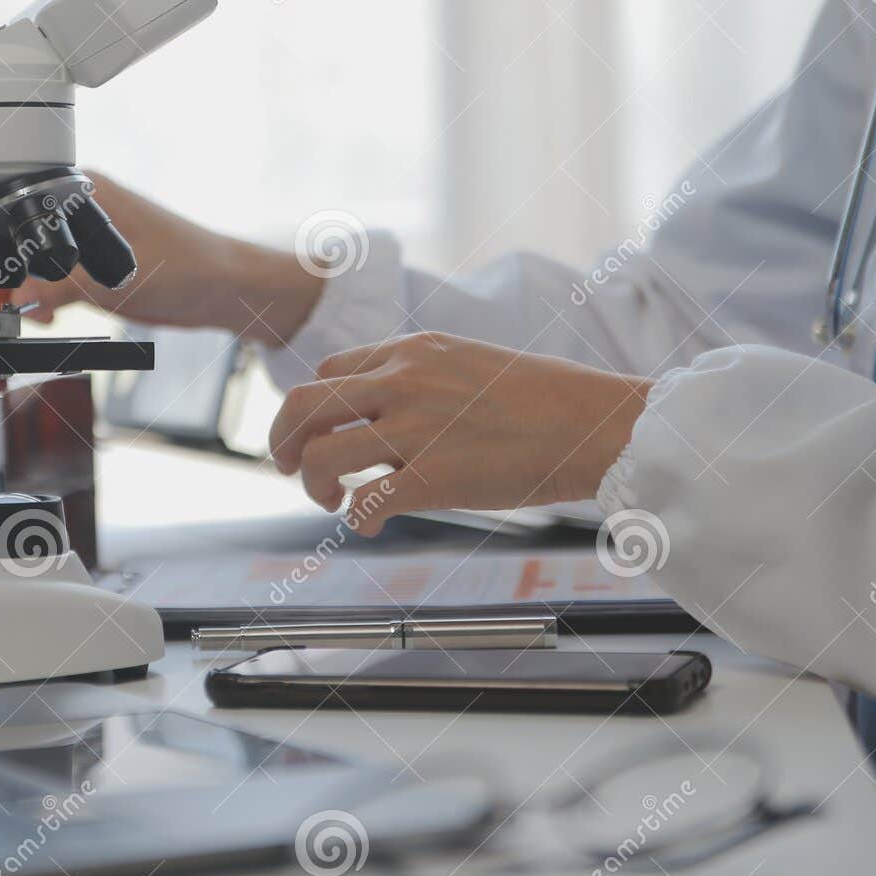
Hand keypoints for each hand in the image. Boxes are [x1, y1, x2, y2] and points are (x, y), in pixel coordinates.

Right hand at [0, 171, 323, 344]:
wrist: (225, 289)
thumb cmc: (189, 266)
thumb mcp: (119, 279)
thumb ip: (64, 287)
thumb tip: (19, 297)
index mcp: (81, 192)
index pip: (14, 213)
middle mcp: (77, 208)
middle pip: (15, 238)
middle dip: (3, 277)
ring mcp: (83, 238)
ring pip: (31, 262)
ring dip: (21, 291)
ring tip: (30, 316)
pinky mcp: (92, 264)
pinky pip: (51, 279)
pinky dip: (41, 299)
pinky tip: (47, 315)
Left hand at [268, 332, 651, 533]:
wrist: (593, 423)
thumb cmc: (546, 399)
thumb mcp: (471, 362)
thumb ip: (422, 377)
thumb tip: (390, 408)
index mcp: (412, 350)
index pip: (329, 370)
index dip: (315, 406)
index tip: (319, 431)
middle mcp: (403, 382)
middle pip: (303, 404)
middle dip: (282, 439)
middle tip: (284, 465)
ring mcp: (414, 430)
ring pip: (320, 454)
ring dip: (312, 482)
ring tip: (330, 498)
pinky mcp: (430, 479)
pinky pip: (363, 503)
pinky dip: (354, 520)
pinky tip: (368, 525)